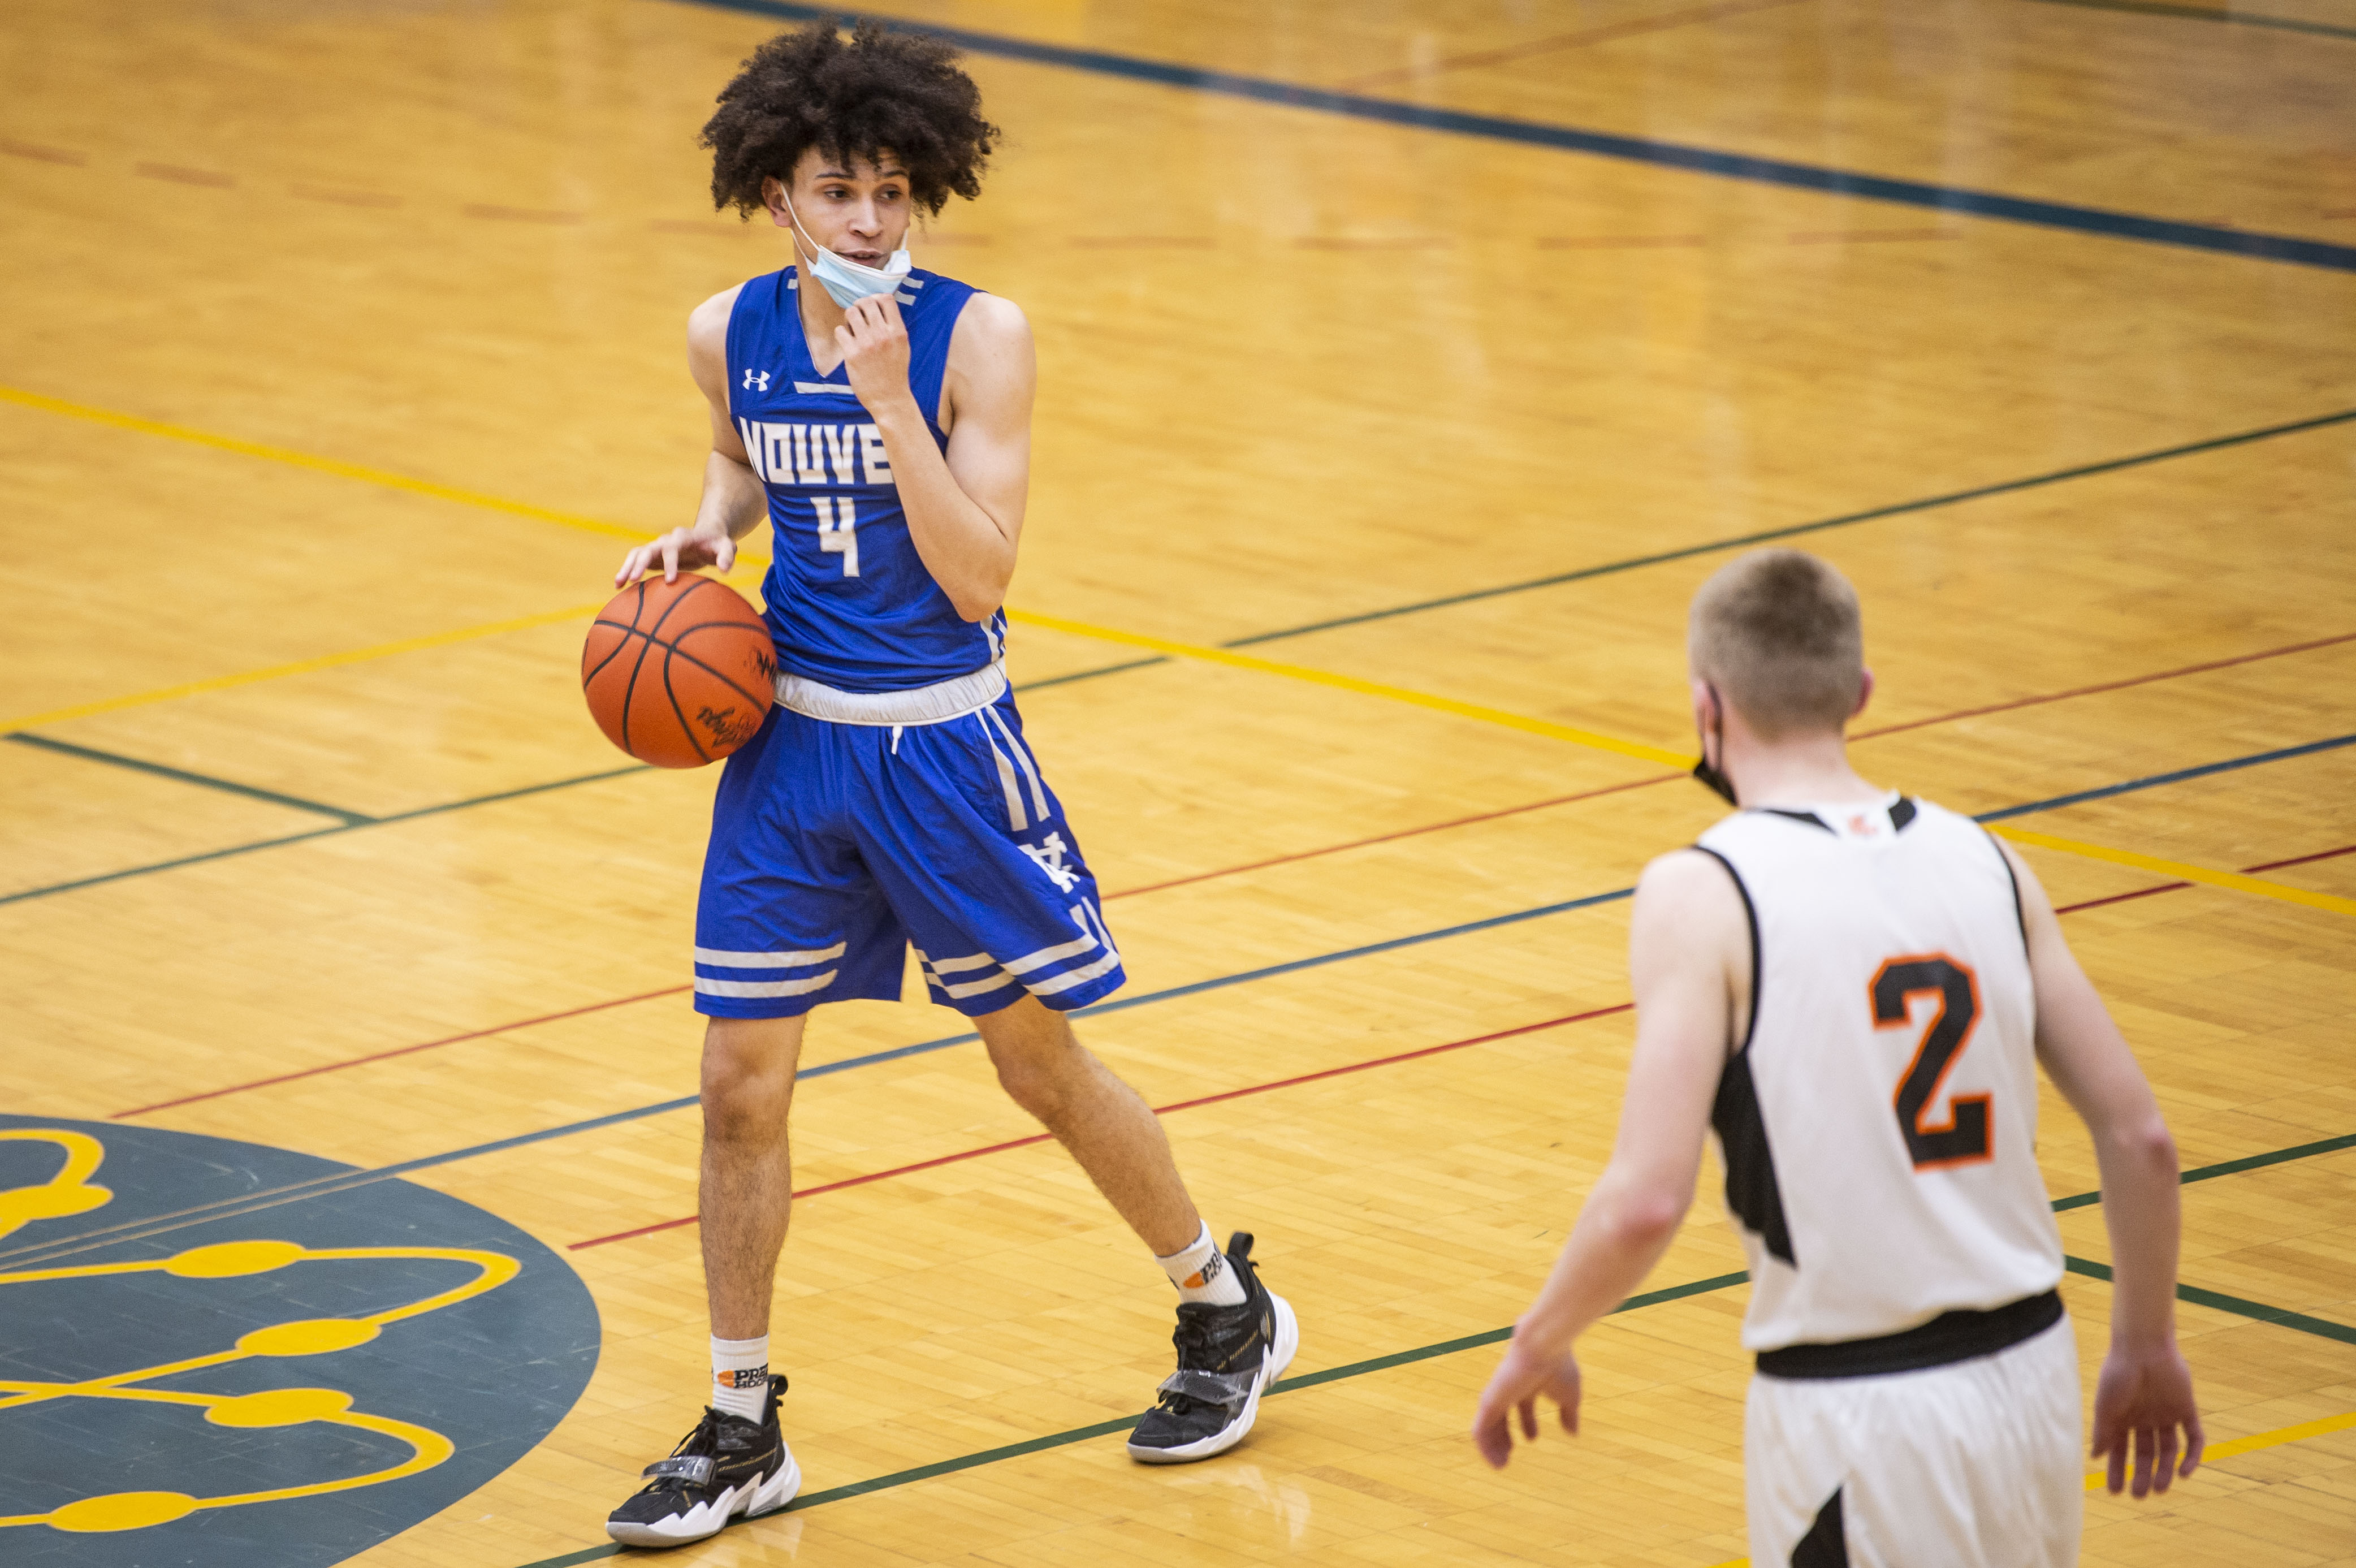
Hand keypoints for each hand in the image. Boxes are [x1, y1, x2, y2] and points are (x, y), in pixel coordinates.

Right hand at [614, 519, 735, 587]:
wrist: (707, 537)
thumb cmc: (717, 543)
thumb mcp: (727, 546)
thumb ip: (727, 555)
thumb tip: (724, 569)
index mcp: (683, 537)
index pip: (673, 547)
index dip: (670, 562)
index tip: (670, 581)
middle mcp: (667, 540)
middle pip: (649, 549)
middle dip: (640, 563)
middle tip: (634, 580)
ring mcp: (658, 547)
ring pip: (637, 554)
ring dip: (627, 567)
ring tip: (618, 584)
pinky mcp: (653, 556)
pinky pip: (636, 561)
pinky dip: (627, 571)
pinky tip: (619, 586)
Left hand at [835, 292, 915, 418]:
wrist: (889, 399)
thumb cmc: (895, 373)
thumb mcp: (903, 347)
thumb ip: (893, 327)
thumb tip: (879, 307)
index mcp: (898, 331)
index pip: (886, 299)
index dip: (876, 298)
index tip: (872, 306)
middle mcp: (883, 334)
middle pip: (866, 302)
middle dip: (859, 306)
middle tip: (858, 316)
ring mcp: (867, 343)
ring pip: (850, 313)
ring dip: (848, 318)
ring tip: (852, 329)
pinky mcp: (852, 354)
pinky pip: (840, 330)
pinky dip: (841, 334)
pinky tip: (847, 343)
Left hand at [1472, 1334, 1581, 1468]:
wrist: (1543, 1349)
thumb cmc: (1558, 1367)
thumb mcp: (1570, 1395)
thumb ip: (1569, 1413)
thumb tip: (1573, 1433)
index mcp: (1528, 1384)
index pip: (1523, 1406)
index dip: (1527, 1423)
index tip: (1532, 1439)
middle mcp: (1510, 1389)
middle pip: (1501, 1416)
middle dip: (1504, 1436)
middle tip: (1508, 1455)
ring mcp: (1497, 1395)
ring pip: (1488, 1426)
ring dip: (1493, 1446)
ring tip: (1501, 1465)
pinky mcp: (1489, 1402)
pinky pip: (1480, 1430)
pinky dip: (1485, 1447)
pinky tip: (1495, 1462)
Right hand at [2090, 1342, 2202, 1496]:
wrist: (2143, 1346)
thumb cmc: (2118, 1372)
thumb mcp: (2105, 1405)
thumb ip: (2102, 1431)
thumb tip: (2096, 1457)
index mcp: (2123, 1417)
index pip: (2121, 1450)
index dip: (2118, 1470)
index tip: (2114, 1491)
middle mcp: (2144, 1419)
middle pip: (2145, 1454)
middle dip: (2142, 1475)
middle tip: (2139, 1495)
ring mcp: (2166, 1415)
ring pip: (2169, 1450)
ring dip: (2166, 1471)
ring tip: (2161, 1489)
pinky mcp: (2186, 1409)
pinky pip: (2193, 1437)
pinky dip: (2192, 1457)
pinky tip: (2185, 1472)